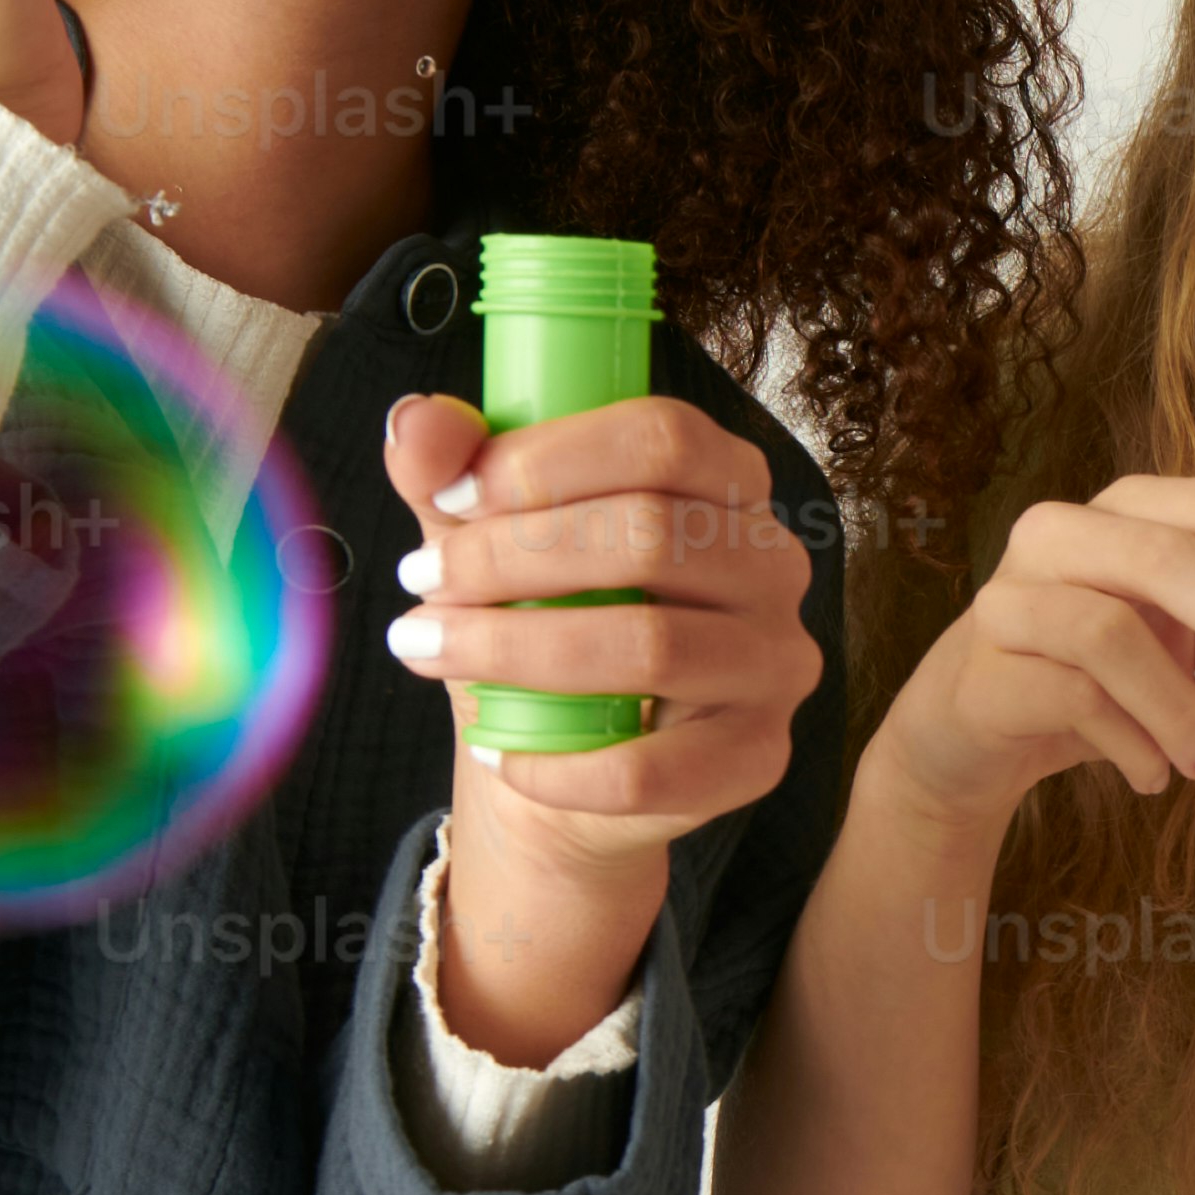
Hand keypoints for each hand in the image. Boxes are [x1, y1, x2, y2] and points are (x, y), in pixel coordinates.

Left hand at [388, 389, 821, 1060]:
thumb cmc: (538, 621)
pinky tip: (494, 752)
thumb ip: (449, 472)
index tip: (453, 496)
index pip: (664, 439)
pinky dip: (556, 766)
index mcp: (726, 484)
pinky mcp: (757, 757)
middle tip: (420, 580)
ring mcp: (776, 664)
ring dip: (517, 649)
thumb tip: (418, 425)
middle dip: (513, 556)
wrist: (565, 762)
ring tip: (427, 649)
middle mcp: (774, 566)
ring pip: (653, 647)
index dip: (550, 458)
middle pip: (655, 534)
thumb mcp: (484, 536)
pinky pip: (652, 769)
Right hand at [865, 474, 1194, 849]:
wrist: (977, 726)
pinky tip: (1153, 775)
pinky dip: (1134, 746)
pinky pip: (1074, 699)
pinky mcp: (988, 661)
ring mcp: (1016, 591)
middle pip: (1172, 556)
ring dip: (1184, 709)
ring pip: (1112, 632)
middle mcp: (1068, 532)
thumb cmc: (1096, 679)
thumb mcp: (1184, 665)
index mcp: (1134, 511)